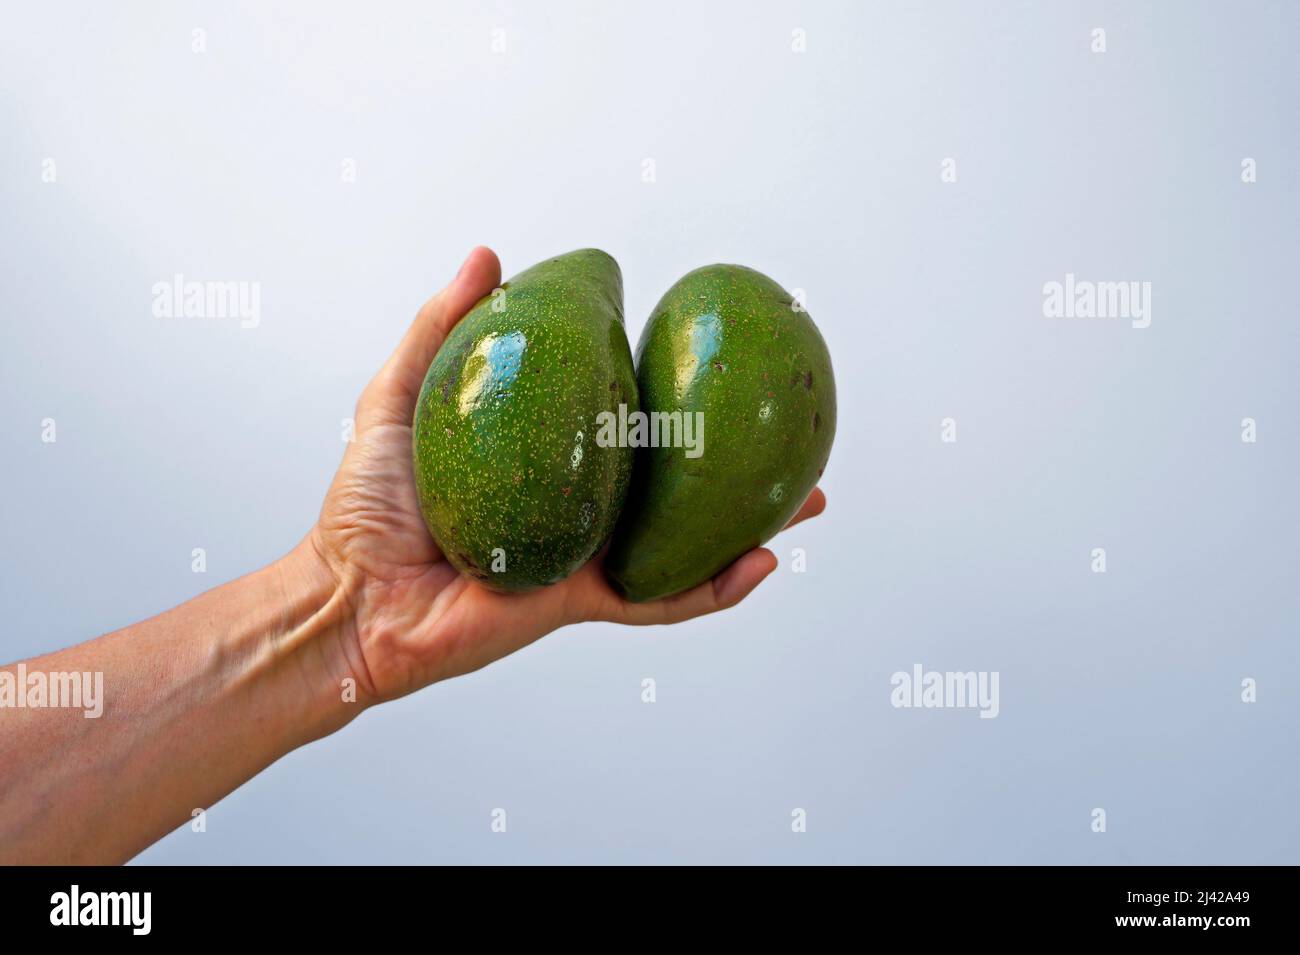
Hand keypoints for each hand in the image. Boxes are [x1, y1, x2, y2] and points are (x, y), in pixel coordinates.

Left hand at [309, 247, 825, 703]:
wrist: (351, 592)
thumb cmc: (368, 501)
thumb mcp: (403, 393)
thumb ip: (442, 325)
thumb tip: (491, 254)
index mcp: (551, 460)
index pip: (625, 425)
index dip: (672, 398)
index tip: (715, 364)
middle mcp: (580, 508)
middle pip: (672, 484)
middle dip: (732, 462)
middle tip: (787, 432)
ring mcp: (588, 557)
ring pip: (684, 542)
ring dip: (750, 524)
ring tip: (804, 498)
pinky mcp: (582, 601)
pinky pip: (660, 601)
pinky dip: (713, 590)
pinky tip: (760, 563)